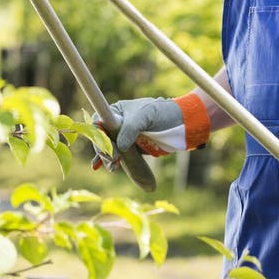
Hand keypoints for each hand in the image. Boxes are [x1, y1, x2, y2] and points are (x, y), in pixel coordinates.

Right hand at [91, 94, 209, 170]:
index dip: (98, 134)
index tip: (106, 146)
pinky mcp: (130, 148)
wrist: (180, 125)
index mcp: (117, 110)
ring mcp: (123, 137)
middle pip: (101, 138)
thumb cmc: (162, 113)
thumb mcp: (146, 116)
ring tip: (113, 167)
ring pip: (107, 149)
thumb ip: (131, 128)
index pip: (99, 121)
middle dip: (103, 150)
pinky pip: (115, 156)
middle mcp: (117, 123)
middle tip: (112, 160)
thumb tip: (118, 147)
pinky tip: (99, 167)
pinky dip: (108, 161)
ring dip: (106, 159)